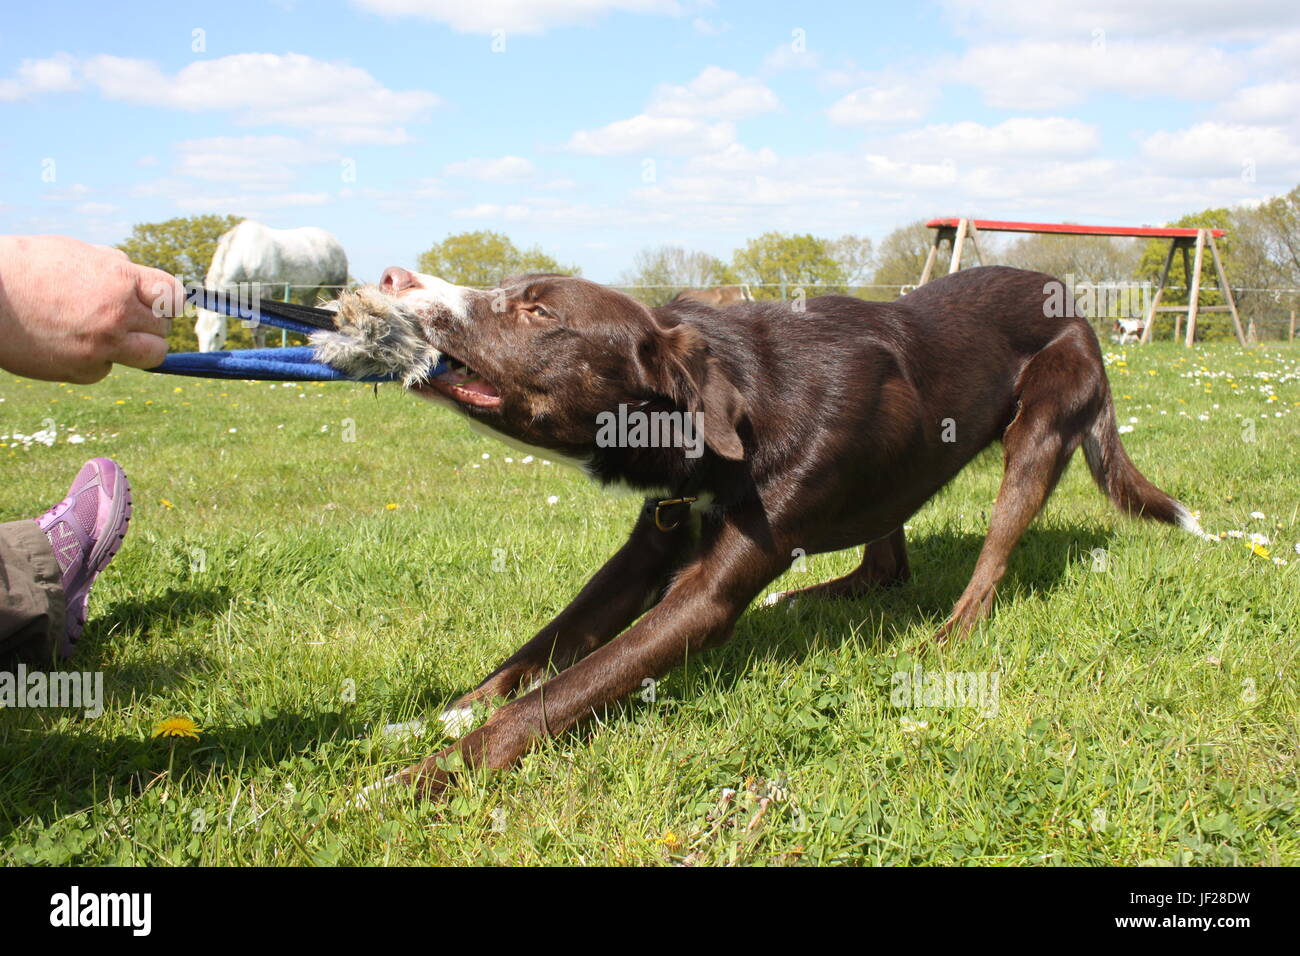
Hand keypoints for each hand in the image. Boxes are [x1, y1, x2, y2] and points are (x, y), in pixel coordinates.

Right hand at [0, 235, 183, 383]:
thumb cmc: (25, 267)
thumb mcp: (76, 253)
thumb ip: (114, 267)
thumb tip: (139, 277)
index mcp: (119, 278)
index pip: (173, 295)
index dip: (168, 300)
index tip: (160, 305)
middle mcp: (117, 314)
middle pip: (163, 329)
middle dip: (148, 324)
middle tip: (125, 320)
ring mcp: (102, 345)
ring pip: (150, 356)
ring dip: (137, 349)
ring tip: (110, 336)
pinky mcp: (84, 370)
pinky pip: (107, 369)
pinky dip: (95, 360)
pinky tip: (68, 345)